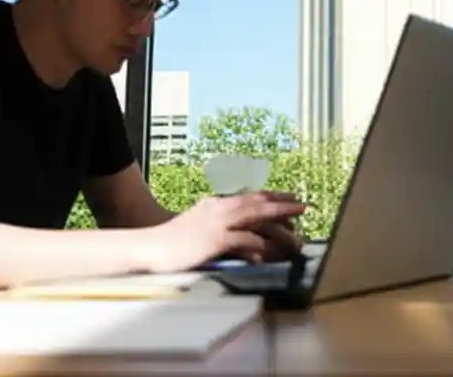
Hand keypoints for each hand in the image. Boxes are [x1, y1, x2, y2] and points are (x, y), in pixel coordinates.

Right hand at [143, 191, 304, 271]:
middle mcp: (218, 209)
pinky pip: (241, 240)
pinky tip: (265, 255)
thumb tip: (249, 242)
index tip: (291, 198)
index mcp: (216, 204)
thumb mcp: (200, 227)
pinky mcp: (213, 240)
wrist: (149, 247)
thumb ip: (224, 230)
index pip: (250, 196)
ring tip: (295, 237)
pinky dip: (256, 246)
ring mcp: (216, 223)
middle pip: (257, 203)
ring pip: (254, 218)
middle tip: (303, 206)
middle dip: (282, 205)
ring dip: (277, 227)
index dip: (273, 196)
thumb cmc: (173, 242)